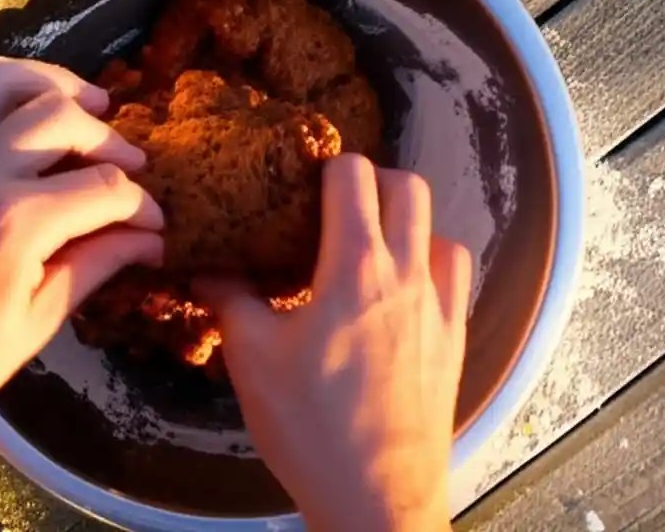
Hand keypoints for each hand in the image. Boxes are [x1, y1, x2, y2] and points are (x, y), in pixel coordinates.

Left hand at [0, 56, 164, 434]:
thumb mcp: (40, 321)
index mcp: (16, 224)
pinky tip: (42, 116)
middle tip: (134, 173)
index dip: (142, 206)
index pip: (105, 188)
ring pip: (13, 81)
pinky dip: (16, 88)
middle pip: (68, 119)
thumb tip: (150, 239)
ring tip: (95, 111)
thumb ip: (97, 264)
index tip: (156, 227)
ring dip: (62, 89)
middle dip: (113, 144)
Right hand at [195, 154, 469, 530]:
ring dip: (408, 222)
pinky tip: (404, 289)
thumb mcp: (251, 359)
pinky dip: (433, 263)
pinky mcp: (455, 340)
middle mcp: (407, 274)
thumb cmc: (312, 428)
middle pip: (407, 186)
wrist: (376, 497)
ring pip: (439, 228)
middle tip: (335, 207)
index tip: (302, 184)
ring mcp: (439, 307)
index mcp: (354, 266)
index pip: (353, 175)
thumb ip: (230, 300)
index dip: (326, 166)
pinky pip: (456, 276)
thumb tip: (209, 269)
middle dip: (371, 182)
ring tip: (371, 247)